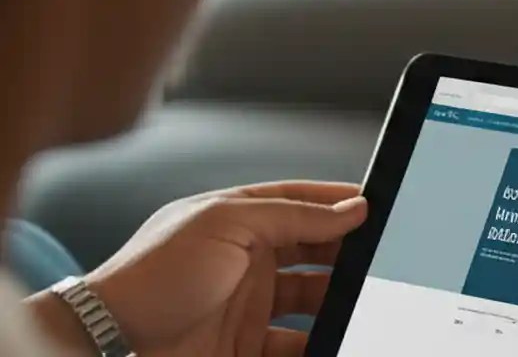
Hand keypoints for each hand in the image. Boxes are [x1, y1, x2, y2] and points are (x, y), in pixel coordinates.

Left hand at [57, 182, 365, 356]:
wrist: (111, 341)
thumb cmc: (153, 272)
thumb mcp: (228, 223)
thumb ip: (293, 215)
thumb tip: (348, 208)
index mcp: (241, 217)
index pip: (302, 201)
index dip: (340, 201)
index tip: (378, 206)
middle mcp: (248, 257)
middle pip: (315, 252)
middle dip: (348, 254)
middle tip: (380, 258)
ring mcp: (249, 302)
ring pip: (312, 299)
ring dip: (338, 301)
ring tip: (364, 302)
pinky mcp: (246, 344)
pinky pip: (296, 344)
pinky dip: (318, 343)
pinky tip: (335, 338)